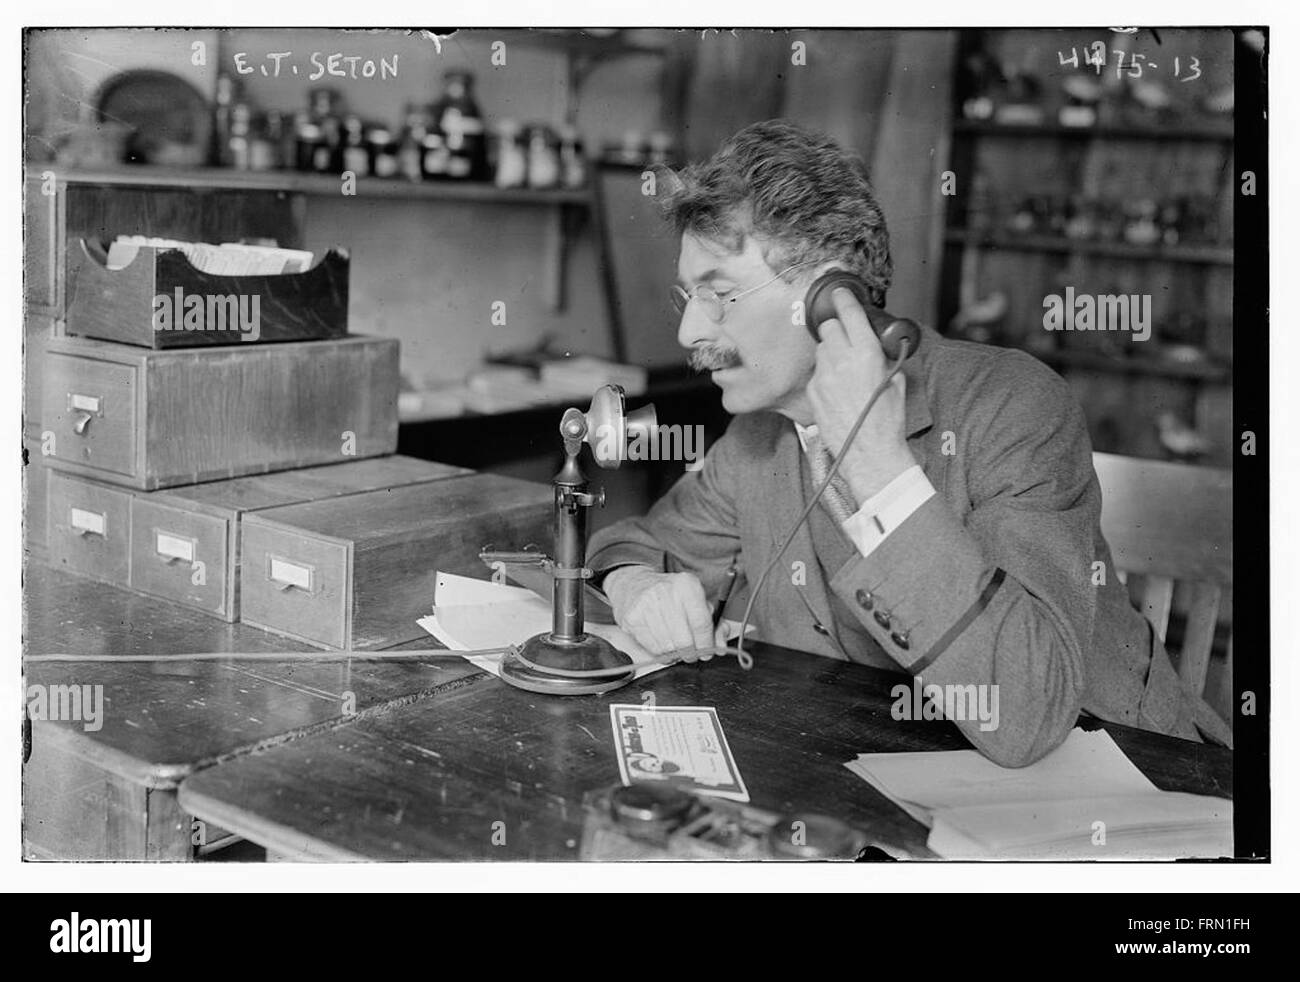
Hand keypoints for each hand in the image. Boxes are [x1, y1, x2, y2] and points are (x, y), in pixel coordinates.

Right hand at [602, 566, 726, 661]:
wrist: (635, 586)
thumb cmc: (672, 597)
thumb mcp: (697, 602)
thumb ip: (714, 624)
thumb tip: (721, 645)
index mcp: (687, 585)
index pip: (702, 623)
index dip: (707, 643)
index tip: (708, 651)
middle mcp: (666, 592)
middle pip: (685, 640)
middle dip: (692, 653)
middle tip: (692, 652)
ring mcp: (646, 605)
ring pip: (668, 648)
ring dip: (676, 653)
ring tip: (676, 645)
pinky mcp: (632, 619)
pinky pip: (652, 649)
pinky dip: (661, 653)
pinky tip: (663, 643)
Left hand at [807, 287, 916, 502]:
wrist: (868, 453)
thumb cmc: (887, 421)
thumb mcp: (895, 382)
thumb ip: (884, 358)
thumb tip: (879, 348)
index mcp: (866, 354)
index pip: (849, 314)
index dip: (844, 300)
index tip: (840, 293)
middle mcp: (840, 361)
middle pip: (828, 328)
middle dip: (837, 328)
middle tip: (847, 337)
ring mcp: (823, 377)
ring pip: (820, 349)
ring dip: (831, 351)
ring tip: (845, 369)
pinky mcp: (813, 392)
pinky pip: (817, 372)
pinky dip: (825, 374)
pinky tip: (838, 389)